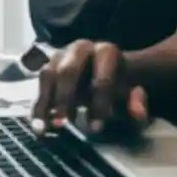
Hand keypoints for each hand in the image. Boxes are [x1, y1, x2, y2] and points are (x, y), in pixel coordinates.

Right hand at [31, 40, 149, 135]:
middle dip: (66, 99)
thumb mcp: (135, 95)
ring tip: (46, 128)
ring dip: (46, 102)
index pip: (101, 79)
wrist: (106, 73)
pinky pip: (38, 86)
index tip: (97, 127)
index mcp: (107, 52)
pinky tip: (38, 126)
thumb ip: (139, 103)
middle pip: (68, 71)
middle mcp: (81, 48)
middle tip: (66, 123)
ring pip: (47, 75)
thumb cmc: (120, 86)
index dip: (99, 105)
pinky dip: (37, 107)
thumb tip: (137, 112)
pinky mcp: (48, 67)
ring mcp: (61, 55)